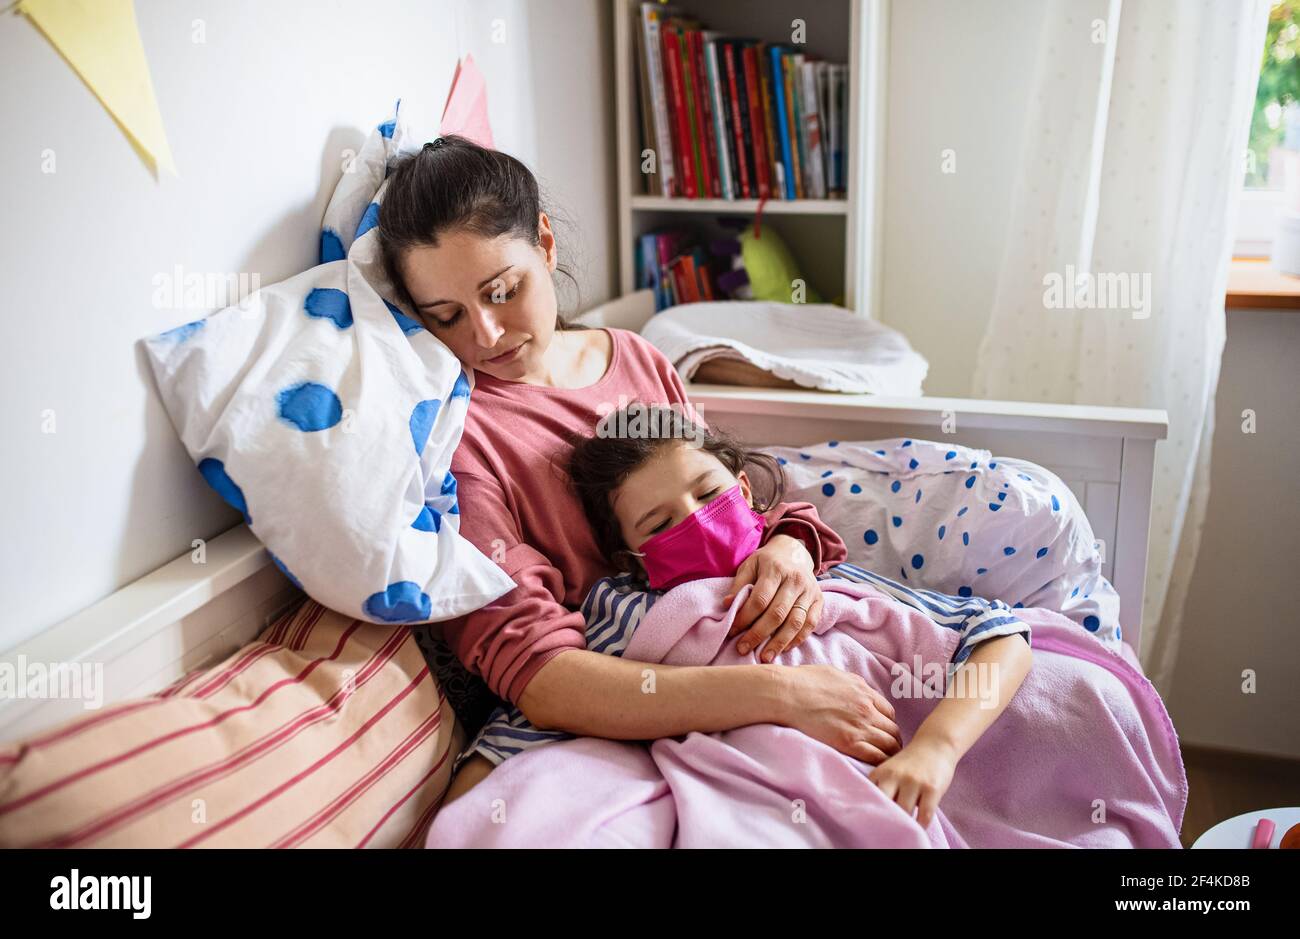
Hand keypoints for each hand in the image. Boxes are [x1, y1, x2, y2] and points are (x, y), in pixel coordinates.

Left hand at [722, 534, 824, 661]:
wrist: (794, 552)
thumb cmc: (767, 562)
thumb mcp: (749, 565)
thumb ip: (739, 585)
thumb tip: (727, 605)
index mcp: (776, 569)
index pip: (760, 599)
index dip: (745, 617)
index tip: (733, 631)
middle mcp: (795, 580)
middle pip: (777, 613)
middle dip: (758, 634)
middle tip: (743, 649)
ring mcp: (810, 590)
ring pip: (796, 621)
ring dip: (779, 642)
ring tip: (765, 657)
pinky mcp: (819, 600)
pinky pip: (810, 624)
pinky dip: (797, 639)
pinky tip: (783, 649)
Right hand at [777, 664, 902, 763]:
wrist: (787, 693)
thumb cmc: (804, 681)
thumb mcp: (835, 674)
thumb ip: (852, 684)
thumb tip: (858, 689)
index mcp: (864, 692)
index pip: (889, 713)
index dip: (888, 724)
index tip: (883, 732)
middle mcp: (867, 709)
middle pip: (893, 731)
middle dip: (893, 741)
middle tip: (889, 750)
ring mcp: (859, 726)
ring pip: (888, 745)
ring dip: (889, 754)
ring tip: (885, 762)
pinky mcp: (848, 743)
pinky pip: (875, 756)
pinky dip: (880, 762)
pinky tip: (876, 766)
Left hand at [869, 737, 957, 827]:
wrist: (935, 744)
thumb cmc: (910, 763)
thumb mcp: (889, 770)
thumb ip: (880, 787)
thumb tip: (872, 813)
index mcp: (880, 773)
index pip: (868, 797)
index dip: (868, 812)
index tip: (869, 822)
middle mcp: (894, 776)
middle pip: (884, 805)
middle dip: (885, 819)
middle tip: (887, 829)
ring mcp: (914, 781)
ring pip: (904, 812)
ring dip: (905, 824)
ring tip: (904, 829)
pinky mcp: (932, 788)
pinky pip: (924, 815)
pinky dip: (921, 825)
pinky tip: (919, 828)